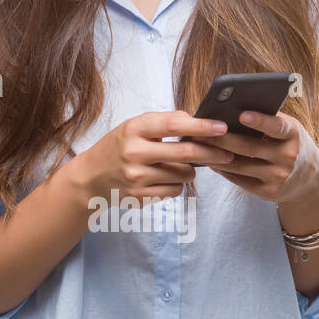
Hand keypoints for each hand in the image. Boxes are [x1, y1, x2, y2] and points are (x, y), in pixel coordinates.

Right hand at [76, 110, 234, 204]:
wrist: (91, 177)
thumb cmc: (117, 147)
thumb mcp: (133, 127)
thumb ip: (162, 123)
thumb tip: (197, 122)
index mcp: (133, 129)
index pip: (173, 125)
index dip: (201, 126)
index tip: (221, 127)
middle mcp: (134, 153)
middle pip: (186, 153)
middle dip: (212, 153)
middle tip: (227, 152)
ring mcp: (137, 177)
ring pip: (185, 174)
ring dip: (191, 169)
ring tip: (180, 164)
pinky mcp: (141, 196)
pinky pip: (175, 190)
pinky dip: (177, 183)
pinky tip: (164, 178)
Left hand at [193, 109, 318, 203]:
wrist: (311, 180)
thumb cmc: (291, 144)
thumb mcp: (288, 129)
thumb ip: (266, 119)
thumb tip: (230, 108)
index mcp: (293, 135)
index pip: (276, 126)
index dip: (260, 121)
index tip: (241, 114)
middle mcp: (288, 156)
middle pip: (248, 147)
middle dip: (221, 139)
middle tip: (199, 131)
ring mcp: (278, 177)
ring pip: (239, 166)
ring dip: (215, 156)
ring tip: (197, 146)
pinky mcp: (269, 192)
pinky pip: (239, 180)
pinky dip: (222, 170)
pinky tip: (209, 161)